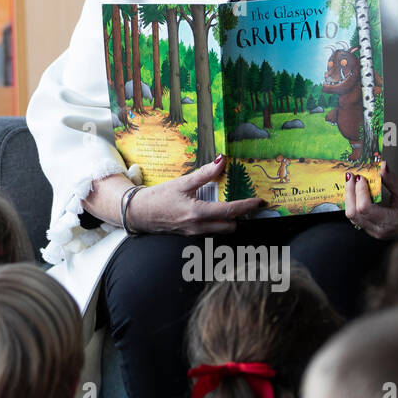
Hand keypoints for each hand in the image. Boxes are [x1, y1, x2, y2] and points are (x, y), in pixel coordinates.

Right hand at [129, 154, 267, 235]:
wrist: (138, 213)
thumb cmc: (158, 197)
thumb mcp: (181, 182)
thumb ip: (204, 174)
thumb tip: (221, 161)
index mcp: (198, 213)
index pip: (230, 211)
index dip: (247, 206)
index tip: (259, 201)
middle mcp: (199, 227)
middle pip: (231, 227)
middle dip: (239, 217)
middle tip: (243, 203)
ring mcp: (195, 234)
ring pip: (221, 231)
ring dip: (228, 221)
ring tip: (228, 206)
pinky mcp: (191, 236)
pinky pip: (211, 232)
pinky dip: (216, 224)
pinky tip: (212, 212)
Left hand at [344, 160, 397, 239]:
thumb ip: (392, 180)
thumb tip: (382, 166)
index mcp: (389, 222)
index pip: (365, 208)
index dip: (359, 191)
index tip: (360, 177)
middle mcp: (379, 229)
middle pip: (354, 213)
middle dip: (350, 193)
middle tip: (350, 177)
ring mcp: (373, 231)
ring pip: (352, 216)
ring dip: (349, 198)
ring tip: (351, 183)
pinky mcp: (371, 229)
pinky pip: (356, 217)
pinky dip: (353, 204)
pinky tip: (355, 192)